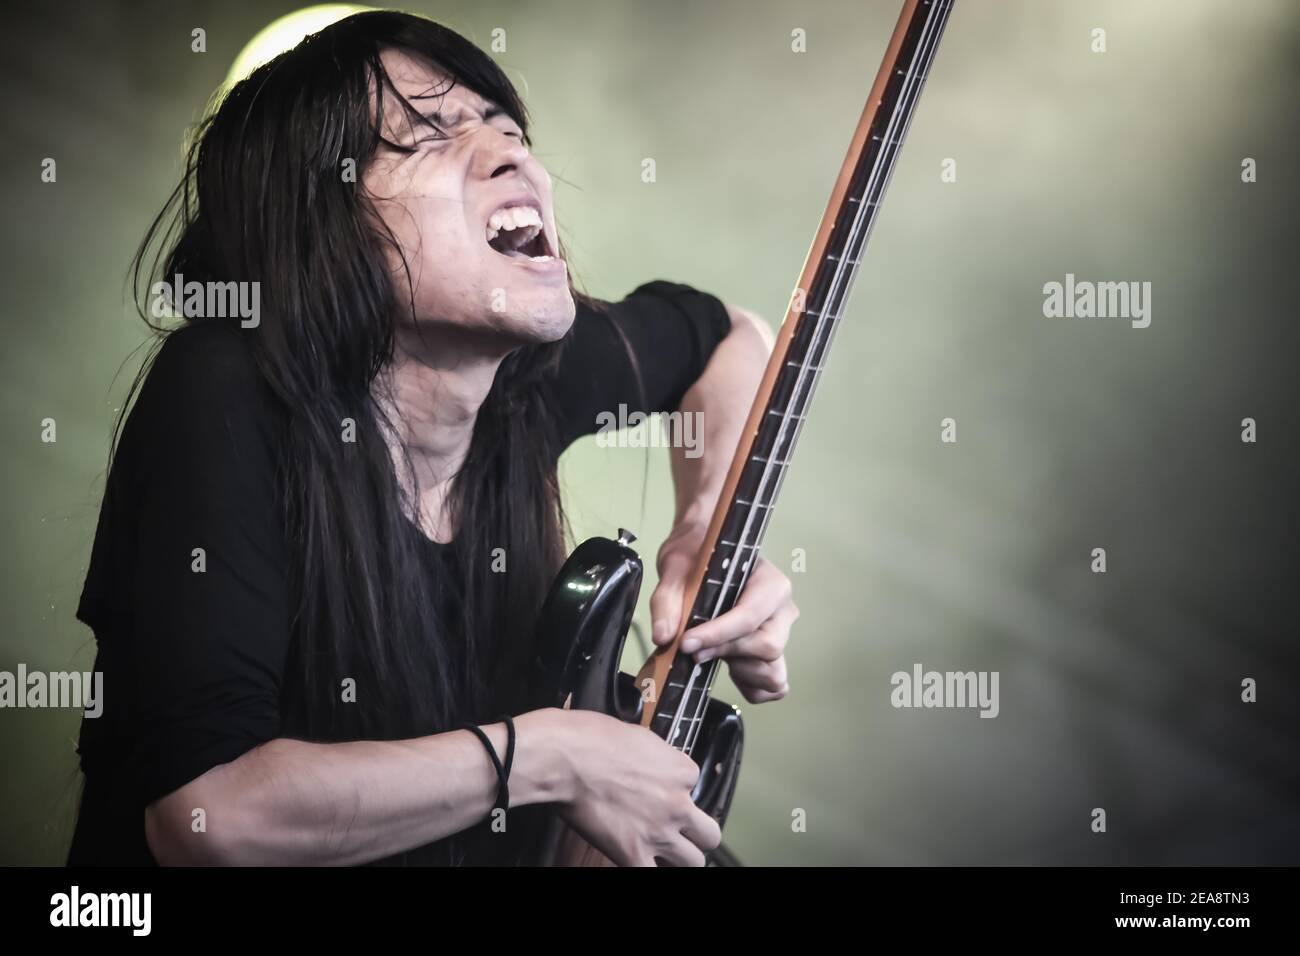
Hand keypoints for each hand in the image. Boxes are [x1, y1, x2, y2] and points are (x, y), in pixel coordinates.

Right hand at [554, 709, 721, 866]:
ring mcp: (659, 832)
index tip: (660, 791)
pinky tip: (637, 861)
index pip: (695, 787)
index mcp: (682, 772)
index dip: (677, 790)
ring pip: (694, 862)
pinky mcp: (633, 854)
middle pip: (709, 834)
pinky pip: (653, 874)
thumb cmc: (593, 738)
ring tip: (665, 854)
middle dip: (696, 835)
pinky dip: (648, 868)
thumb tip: (654, 765)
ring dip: (681, 858)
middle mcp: (678, 804)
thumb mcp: (639, 736)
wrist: (566, 758)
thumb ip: (657, 757)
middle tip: (679, 833)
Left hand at [650, 523, 796, 703]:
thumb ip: (667, 601)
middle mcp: (781, 609)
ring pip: (772, 670)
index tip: (687, 643)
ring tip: (712, 654)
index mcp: (769, 582)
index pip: (749, 617)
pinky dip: (751, 685)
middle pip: (767, 646)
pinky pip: (773, 685)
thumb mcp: (675, 569)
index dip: (717, 635)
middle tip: (694, 650)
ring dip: (740, 671)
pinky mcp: (772, 654)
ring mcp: (780, 633)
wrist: (701, 552)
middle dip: (727, 653)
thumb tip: (664, 636)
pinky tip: (728, 667)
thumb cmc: (697, 557)